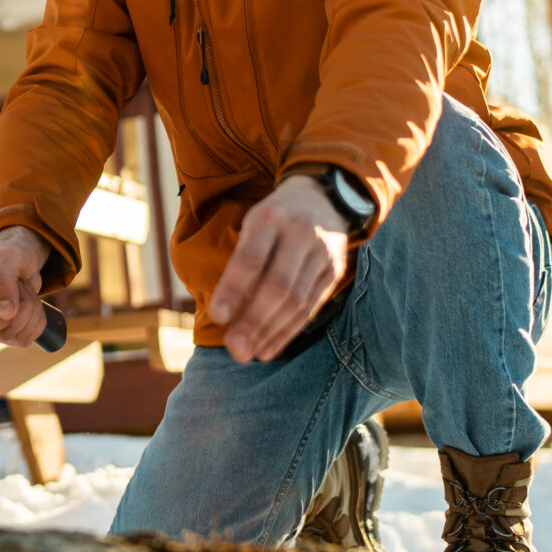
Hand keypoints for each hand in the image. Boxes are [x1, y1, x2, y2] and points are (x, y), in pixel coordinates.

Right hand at [0, 226, 51, 347]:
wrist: (19, 260)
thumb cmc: (9, 253)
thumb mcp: (8, 256)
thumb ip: (3, 280)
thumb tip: (5, 313)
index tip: (12, 289)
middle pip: (4, 332)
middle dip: (22, 305)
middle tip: (19, 282)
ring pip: (19, 337)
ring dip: (31, 309)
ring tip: (22, 288)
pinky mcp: (5, 336)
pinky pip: (29, 337)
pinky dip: (37, 317)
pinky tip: (28, 301)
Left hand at [207, 175, 351, 362]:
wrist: (323, 197)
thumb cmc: (275, 217)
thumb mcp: (254, 222)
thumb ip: (242, 258)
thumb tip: (225, 310)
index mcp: (271, 217)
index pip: (251, 258)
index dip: (233, 289)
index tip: (216, 317)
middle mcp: (301, 233)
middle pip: (278, 286)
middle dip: (254, 321)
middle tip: (233, 348)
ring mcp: (323, 253)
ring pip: (297, 301)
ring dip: (270, 332)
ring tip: (247, 354)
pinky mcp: (335, 271)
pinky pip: (311, 307)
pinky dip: (288, 331)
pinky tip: (269, 348)